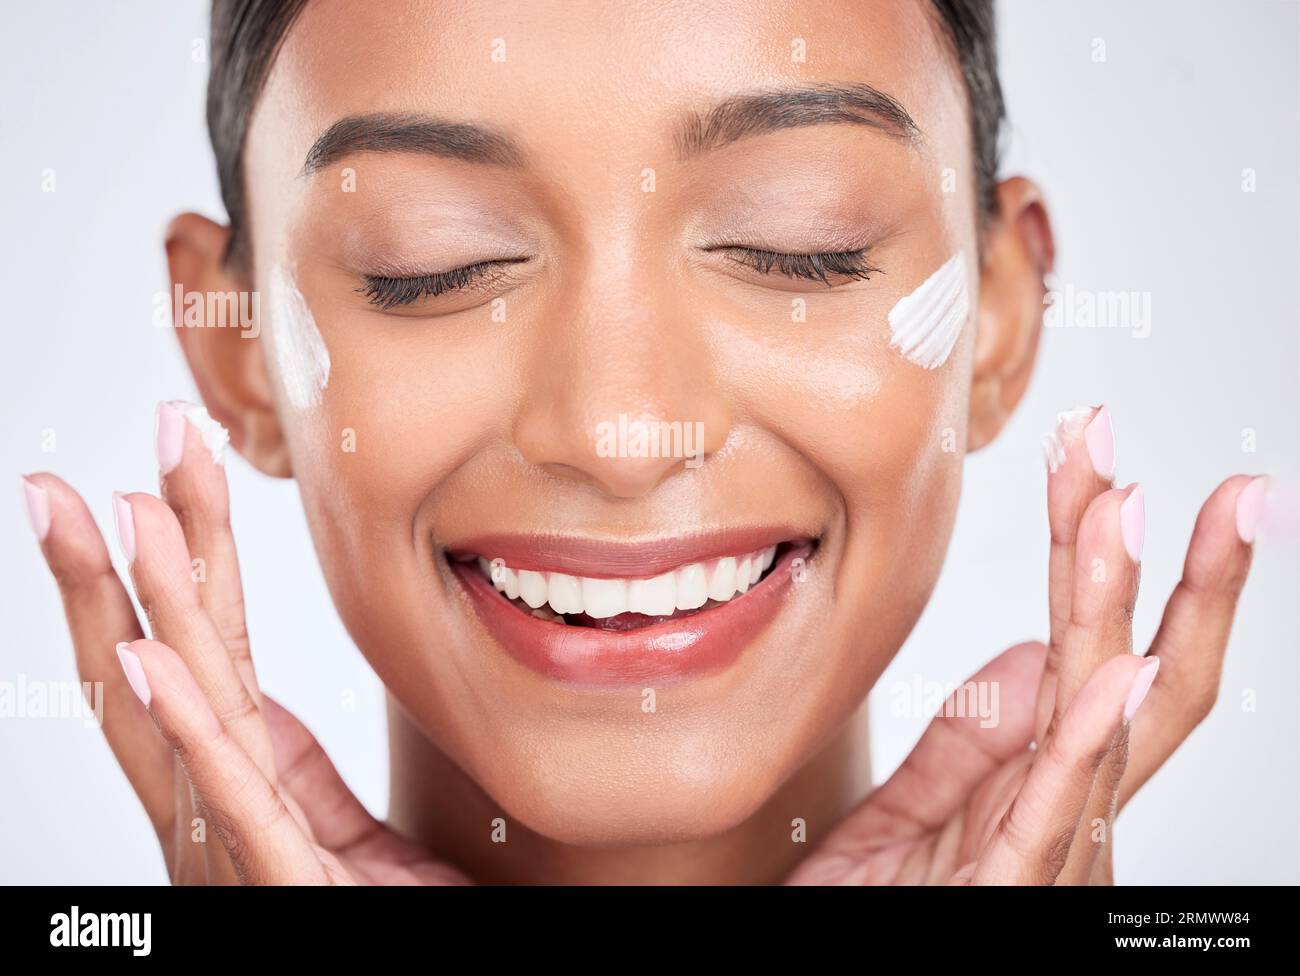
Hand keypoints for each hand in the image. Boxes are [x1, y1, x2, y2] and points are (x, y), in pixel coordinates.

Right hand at [23, 401, 470, 884]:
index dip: (178, 562)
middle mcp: (215, 811)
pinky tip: (143, 656)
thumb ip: (285, 769)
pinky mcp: (277, 885)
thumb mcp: (335, 828)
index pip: (203, 653)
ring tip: (110, 517)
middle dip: (112, 572)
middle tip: (60, 475)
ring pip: (176, 715)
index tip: (158, 472)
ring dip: (138, 612)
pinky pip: (231, 796)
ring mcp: (233, 850)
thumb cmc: (383, 913)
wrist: (429, 972)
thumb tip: (252, 699)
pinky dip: (182, 725)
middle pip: (154, 672)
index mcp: (237, 785)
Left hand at [787, 406, 1263, 884]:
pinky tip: (1116, 672)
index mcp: (1037, 779)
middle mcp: (1062, 809)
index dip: (1103, 556)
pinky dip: (1088, 741)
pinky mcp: (1007, 892)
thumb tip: (1034, 652)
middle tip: (1226, 484)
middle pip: (1140, 677)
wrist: (824, 968)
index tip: (1106, 462)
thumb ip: (969, 743)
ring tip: (1131, 516)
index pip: (1087, 646)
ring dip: (1118, 612)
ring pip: (1107, 724)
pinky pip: (1053, 814)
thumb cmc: (870, 910)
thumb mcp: (910, 814)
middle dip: (1186, 578)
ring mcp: (1047, 852)